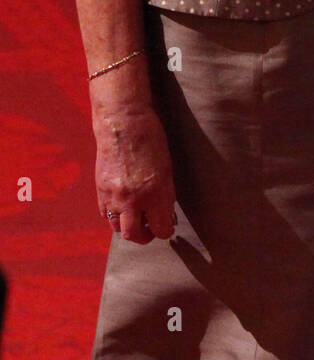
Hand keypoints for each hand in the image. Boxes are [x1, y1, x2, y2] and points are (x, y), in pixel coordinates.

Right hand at [93, 105, 176, 243]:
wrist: (122, 123)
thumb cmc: (151, 140)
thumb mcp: (167, 168)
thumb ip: (165, 195)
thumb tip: (165, 214)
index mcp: (155, 193)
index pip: (162, 229)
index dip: (166, 230)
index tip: (167, 225)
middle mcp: (132, 199)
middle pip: (135, 236)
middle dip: (145, 236)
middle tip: (151, 228)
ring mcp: (113, 196)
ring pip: (118, 229)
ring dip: (128, 227)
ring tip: (136, 216)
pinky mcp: (100, 191)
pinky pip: (106, 215)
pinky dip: (115, 215)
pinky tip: (123, 204)